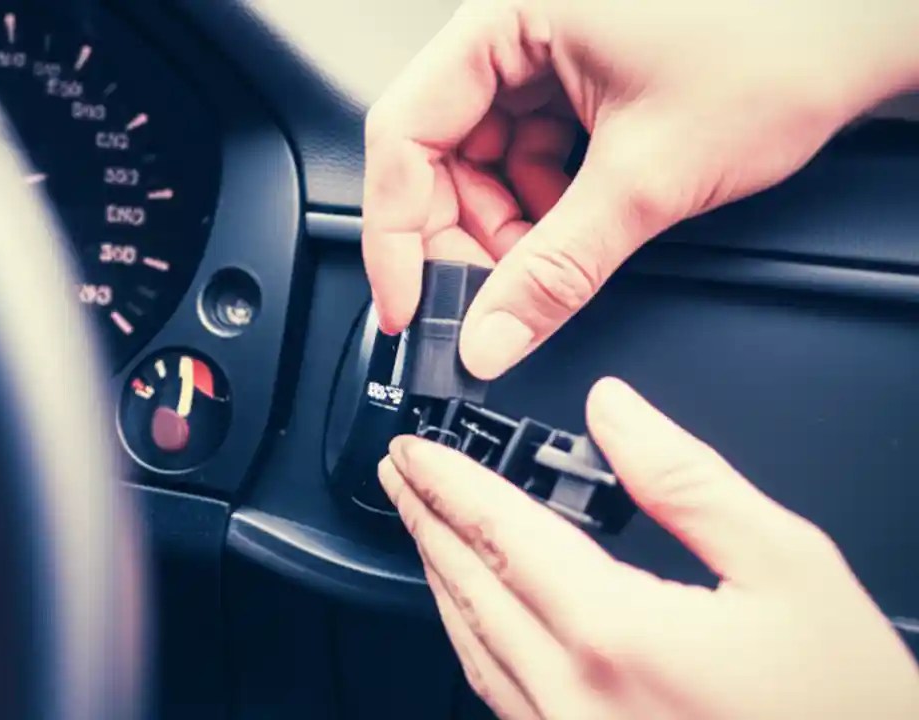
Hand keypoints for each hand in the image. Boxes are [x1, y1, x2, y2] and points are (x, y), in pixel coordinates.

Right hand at [363, 0, 918, 379]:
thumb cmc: (784, 44)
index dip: (397, 228)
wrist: (871, 27)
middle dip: (458, 238)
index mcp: (509, 14)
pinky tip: (567, 237)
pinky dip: (538, 210)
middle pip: (437, 152)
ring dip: (502, 230)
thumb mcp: (648, 177)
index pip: (405, 130)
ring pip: (481, 162)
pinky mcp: (576, 79)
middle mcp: (517, 26)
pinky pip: (526, 158)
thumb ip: (556, 270)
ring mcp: (546, 51)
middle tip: (479, 306)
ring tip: (538, 272)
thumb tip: (489, 337)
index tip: (408, 301)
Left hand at [378, 378, 918, 718]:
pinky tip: (472, 615)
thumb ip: (687, 481)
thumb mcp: (788, 568)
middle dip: (425, 521)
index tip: (412, 451)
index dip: (448, 482)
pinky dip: (472, 638)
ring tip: (420, 529)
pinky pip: (498, 693)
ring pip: (470, 647)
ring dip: (438, 579)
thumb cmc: (846, 709)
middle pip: (469, 588)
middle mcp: (573, 698)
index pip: (500, 534)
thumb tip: (617, 412)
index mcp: (616, 635)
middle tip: (397, 476)